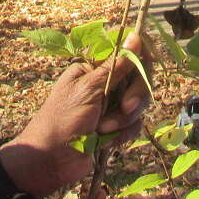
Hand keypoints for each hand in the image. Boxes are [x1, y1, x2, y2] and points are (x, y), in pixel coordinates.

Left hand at [0, 33, 151, 197]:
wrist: (51, 161)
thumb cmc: (62, 119)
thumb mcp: (89, 89)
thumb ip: (116, 66)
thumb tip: (135, 36)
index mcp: (94, 67)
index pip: (126, 50)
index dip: (140, 56)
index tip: (147, 65)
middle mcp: (105, 82)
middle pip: (139, 77)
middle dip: (135, 95)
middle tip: (125, 108)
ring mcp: (111, 104)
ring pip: (139, 102)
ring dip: (125, 118)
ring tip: (104, 129)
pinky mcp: (116, 126)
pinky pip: (134, 123)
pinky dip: (124, 133)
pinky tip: (108, 141)